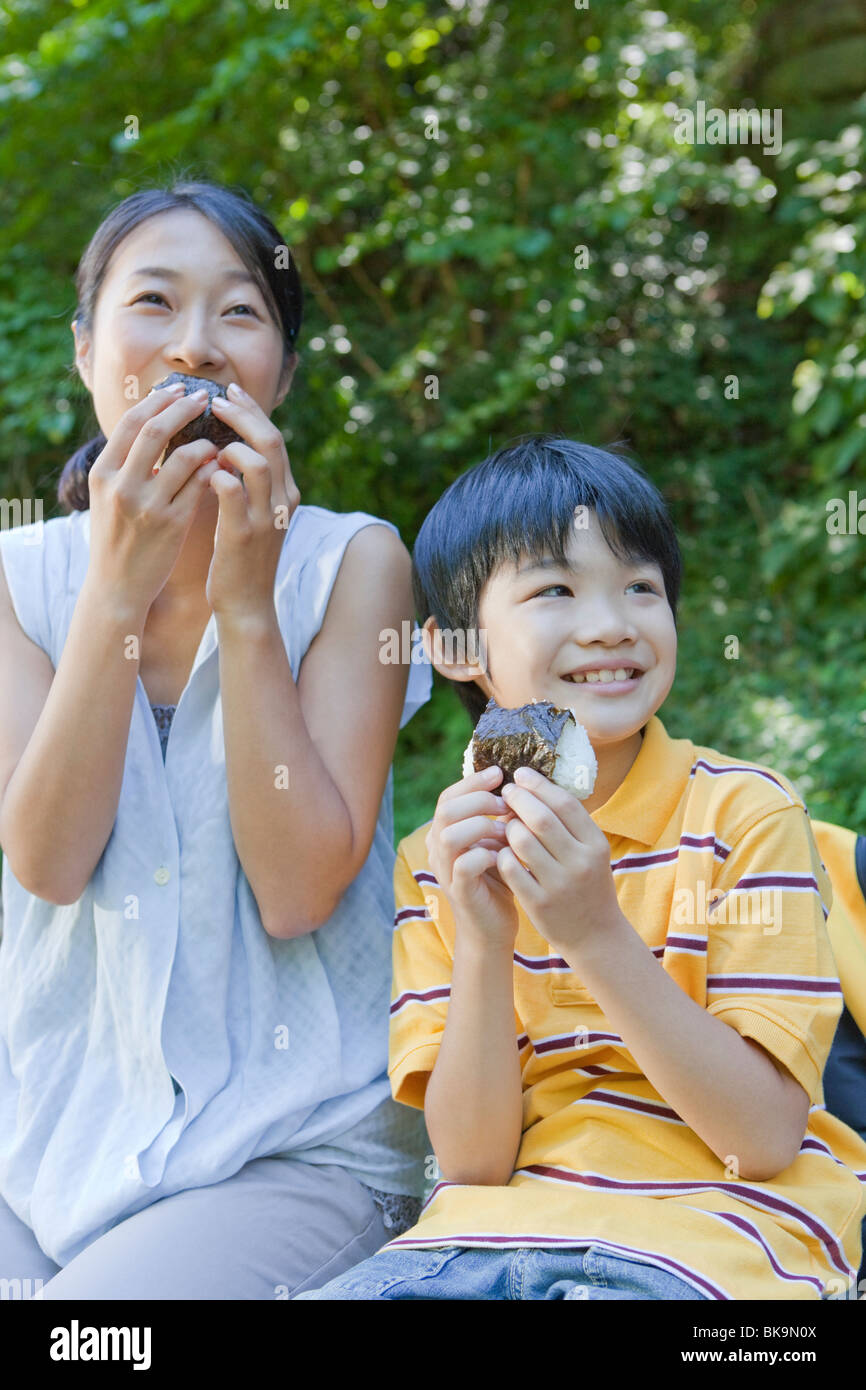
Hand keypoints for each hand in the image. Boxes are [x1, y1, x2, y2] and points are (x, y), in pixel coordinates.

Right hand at [86, 383, 223, 614]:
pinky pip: (199, 486)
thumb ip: (125, 464)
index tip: (178, 389)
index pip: (131, 422)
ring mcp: (147, 505)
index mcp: (102, 473)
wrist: (117, 586)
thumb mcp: (109, 496)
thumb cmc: (117, 538)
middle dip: (183, 408)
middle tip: (204, 398)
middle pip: (155, 430)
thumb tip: (151, 424)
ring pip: (183, 457)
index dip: (158, 400)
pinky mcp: (172, 524)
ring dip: (205, 442)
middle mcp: (121, 486)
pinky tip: (221, 464)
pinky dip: (212, 470)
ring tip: (216, 438)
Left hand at [205, 384, 300, 618]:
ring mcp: (267, 517)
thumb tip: (225, 448)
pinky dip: (215, 473)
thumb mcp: (253, 515)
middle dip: (242, 414)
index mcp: (286, 493)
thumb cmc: (241, 558)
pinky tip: (200, 471)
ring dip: (230, 442)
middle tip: (215, 399)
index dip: (252, 411)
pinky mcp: (244, 533)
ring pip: (257, 461)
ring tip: (207, 438)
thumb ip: (247, 484)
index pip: (274, 438)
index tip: (228, 392)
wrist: (246, 604)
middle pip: (271, 441)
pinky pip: (231, 490)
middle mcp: (283, 501)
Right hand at [426, 766, 518, 945]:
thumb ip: (500, 818)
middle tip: (506, 803)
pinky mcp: (459, 892)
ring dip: (481, 825)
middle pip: (446, 809)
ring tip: (506, 829)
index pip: (449, 796)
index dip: (472, 782)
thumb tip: (519, 784)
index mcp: (446, 833)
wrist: (493, 927)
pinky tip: (505, 855)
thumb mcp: (499, 842)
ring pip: (449, 835)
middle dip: (479, 800)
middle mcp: (439, 849)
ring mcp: (446, 871)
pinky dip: (485, 854)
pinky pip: (463, 865)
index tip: (499, 774)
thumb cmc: (500, 879)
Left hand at [497, 765, 621, 956]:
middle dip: (518, 799)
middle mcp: (580, 862)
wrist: (595, 935)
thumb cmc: (588, 884)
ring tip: (505, 823)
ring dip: (508, 827)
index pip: (564, 803)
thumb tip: (538, 785)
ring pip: (521, 841)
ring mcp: (559, 884)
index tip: (521, 774)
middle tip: (506, 792)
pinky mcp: (539, 903)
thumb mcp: (592, 852)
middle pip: (540, 818)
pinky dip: (502, 854)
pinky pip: (510, 868)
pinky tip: (502, 850)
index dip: (539, 785)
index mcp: (596, 845)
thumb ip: (571, 824)